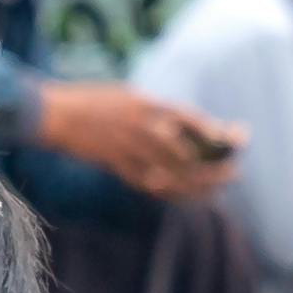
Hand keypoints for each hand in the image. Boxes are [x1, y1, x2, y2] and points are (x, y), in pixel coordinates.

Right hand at [38, 80, 234, 197]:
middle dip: (214, 164)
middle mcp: (140, 127)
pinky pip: (149, 184)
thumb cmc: (93, 101)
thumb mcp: (129, 96)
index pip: (191, 119)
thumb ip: (157, 112)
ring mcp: (127, 149)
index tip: (237, 137)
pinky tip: (187, 196)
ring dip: (198, 184)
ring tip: (219, 188)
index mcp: (146, 104)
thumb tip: (188, 128)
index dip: (216, 130)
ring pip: (171, 174)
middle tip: (235, 171)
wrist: (55, 114)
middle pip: (187, 152)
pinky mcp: (116, 165)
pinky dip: (172, 191)